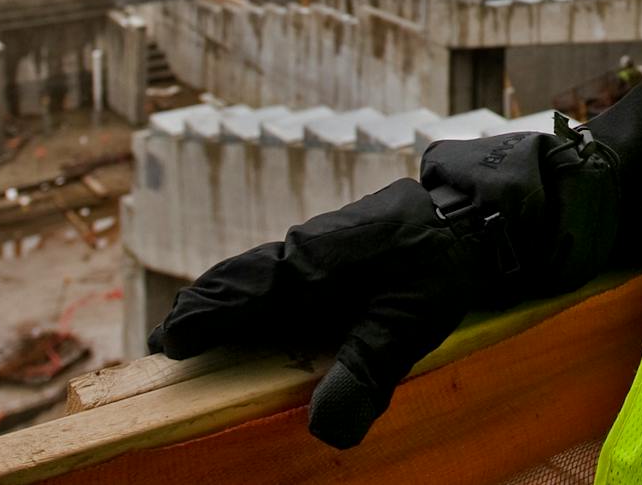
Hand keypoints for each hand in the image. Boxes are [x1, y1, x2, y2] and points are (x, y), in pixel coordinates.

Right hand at [146, 179, 472, 447]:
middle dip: (202, 310)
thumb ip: (365, 375)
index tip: (168, 345)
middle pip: (236, 279)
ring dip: (229, 299)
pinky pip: (282, 267)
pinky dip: (259, 291)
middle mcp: (303, 249)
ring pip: (258, 270)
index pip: (236, 293)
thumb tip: (323, 430)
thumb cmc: (439, 266)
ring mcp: (318, 242)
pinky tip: (269, 312)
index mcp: (309, 268)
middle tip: (173, 343)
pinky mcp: (335, 244)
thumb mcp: (408, 326)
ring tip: (207, 330)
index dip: (198, 319)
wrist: (473, 211)